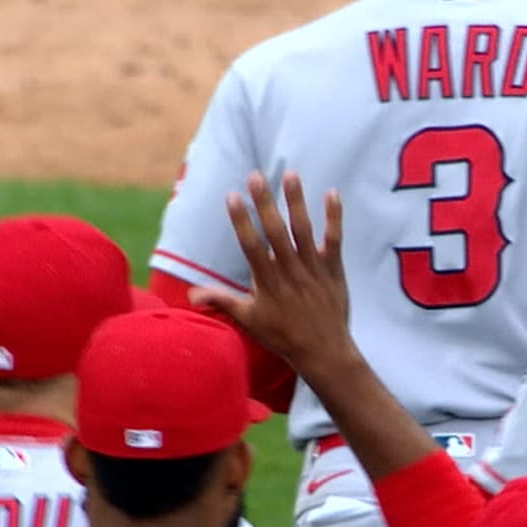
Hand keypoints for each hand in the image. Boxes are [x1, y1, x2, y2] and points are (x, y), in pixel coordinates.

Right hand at [190, 171, 351, 376]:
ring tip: (290, 174)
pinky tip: (332, 193)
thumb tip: (191, 294)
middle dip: (264, 203)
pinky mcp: (333, 269)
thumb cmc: (283, 336)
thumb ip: (222, 301)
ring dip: (296, 202)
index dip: (241, 221)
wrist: (324, 352)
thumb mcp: (249, 320)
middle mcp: (290, 272)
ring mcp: (313, 269)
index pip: (250, 246)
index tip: (232, 196)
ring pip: (304, 230)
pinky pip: (335, 239)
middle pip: (275, 232)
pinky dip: (334, 217)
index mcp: (267, 282)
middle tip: (255, 176)